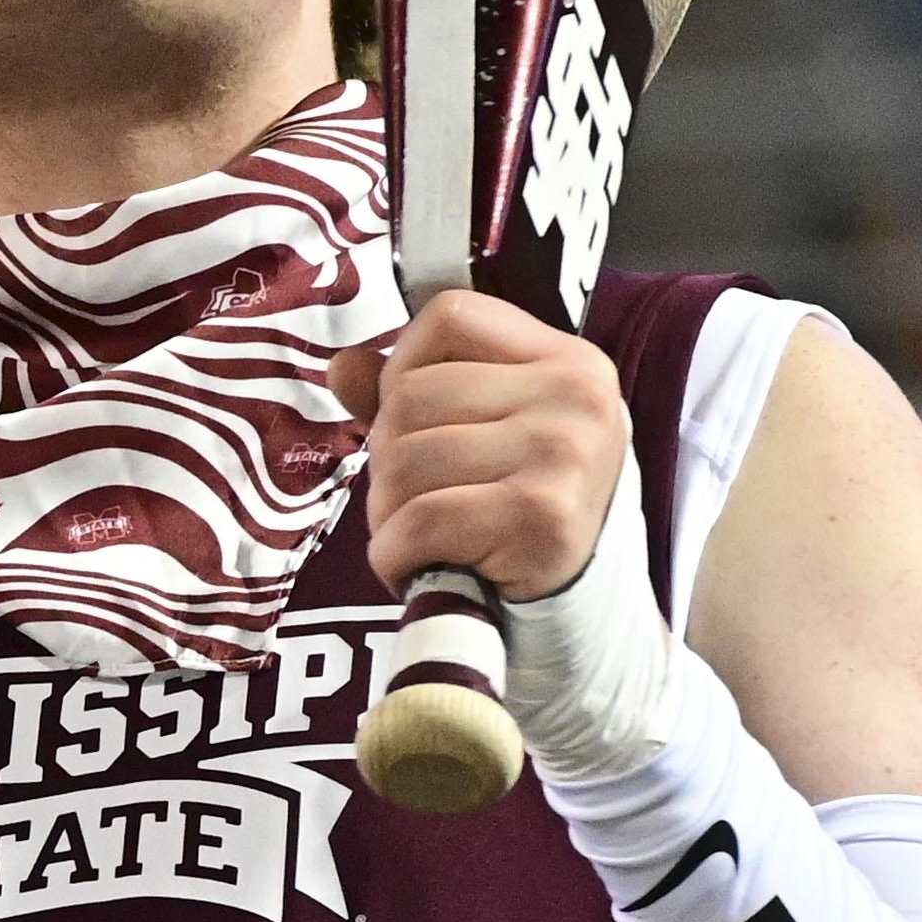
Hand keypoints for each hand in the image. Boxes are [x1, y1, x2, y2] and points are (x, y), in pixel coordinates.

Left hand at [334, 290, 628, 603]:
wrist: (579, 605)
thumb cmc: (525, 505)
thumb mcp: (490, 430)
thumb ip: (415, 389)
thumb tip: (342, 366)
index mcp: (567, 360)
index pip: (451, 317)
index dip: (404, 362)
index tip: (410, 417)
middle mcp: (574, 396)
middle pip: (414, 395)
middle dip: (388, 455)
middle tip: (412, 498)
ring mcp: (562, 454)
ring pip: (407, 459)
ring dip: (388, 510)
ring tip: (417, 534)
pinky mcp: (541, 516)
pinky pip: (421, 518)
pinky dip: (394, 552)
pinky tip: (415, 565)